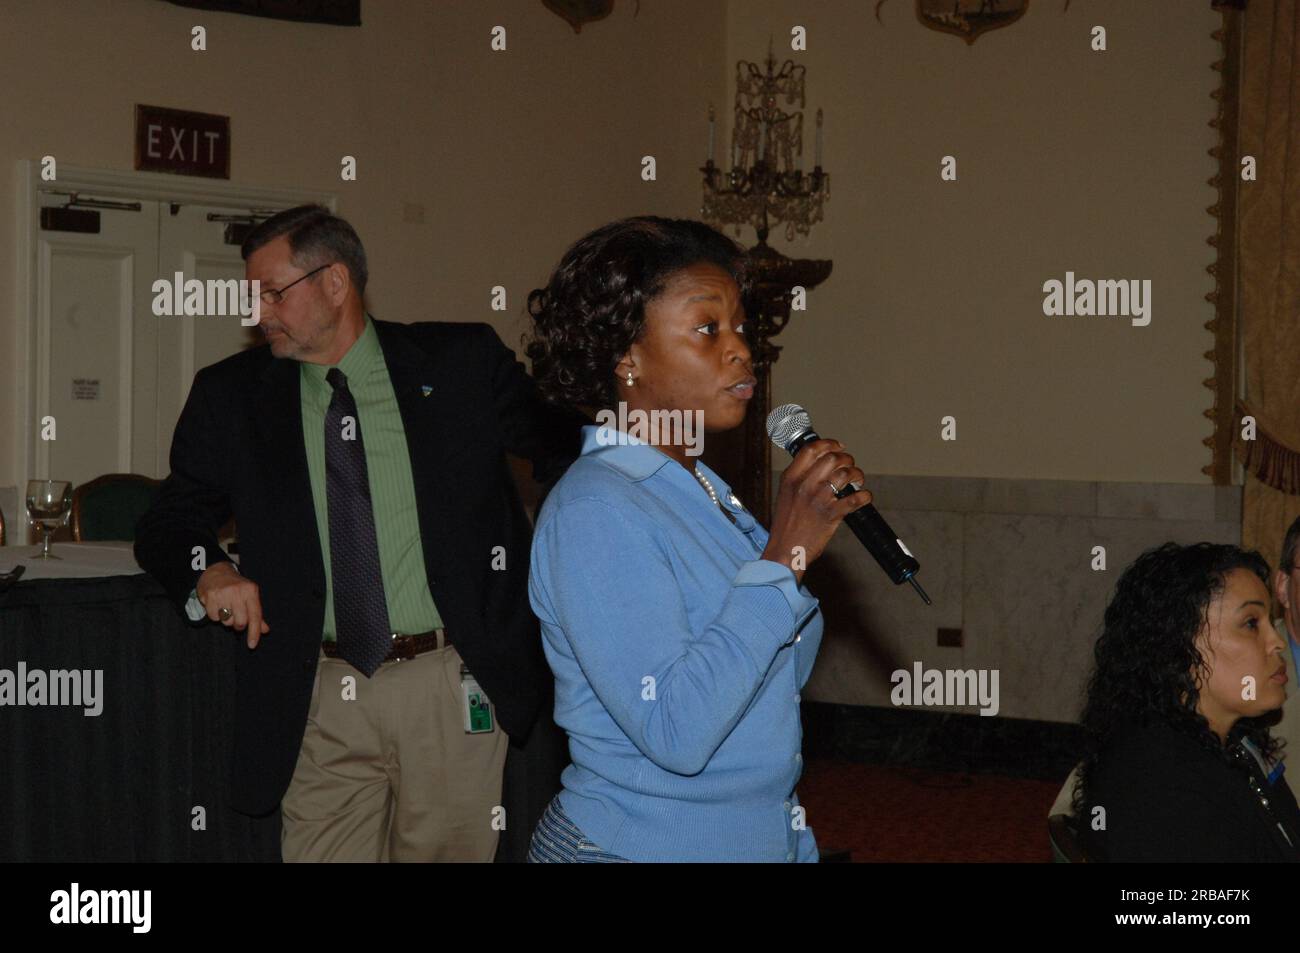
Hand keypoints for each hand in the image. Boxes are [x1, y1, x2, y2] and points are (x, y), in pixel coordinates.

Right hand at [196, 561, 268, 647]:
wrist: (215, 571)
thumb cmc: (236, 587)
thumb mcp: (250, 596)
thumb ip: (257, 614)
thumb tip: (265, 630)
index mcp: (251, 591)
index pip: (255, 616)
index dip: (254, 632)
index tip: (252, 645)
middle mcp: (238, 592)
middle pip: (240, 622)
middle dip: (238, 625)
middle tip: (236, 617)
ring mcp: (223, 593)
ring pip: (226, 621)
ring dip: (227, 620)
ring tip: (226, 608)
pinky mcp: (210, 596)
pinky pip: (213, 618)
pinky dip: (215, 616)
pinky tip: (216, 606)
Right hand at [761, 438, 871, 584]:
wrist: (785, 551)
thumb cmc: (786, 525)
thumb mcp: (785, 494)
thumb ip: (798, 477)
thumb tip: (820, 463)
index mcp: (791, 478)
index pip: (811, 449)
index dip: (829, 444)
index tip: (839, 446)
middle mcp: (805, 485)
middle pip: (832, 458)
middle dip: (846, 459)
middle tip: (849, 466)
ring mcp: (819, 499)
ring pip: (846, 474)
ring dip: (857, 475)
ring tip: (857, 481)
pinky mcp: (832, 515)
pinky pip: (856, 498)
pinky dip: (864, 496)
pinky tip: (863, 497)